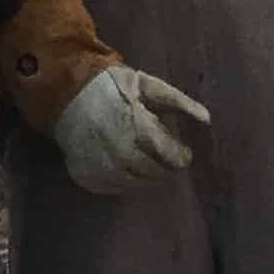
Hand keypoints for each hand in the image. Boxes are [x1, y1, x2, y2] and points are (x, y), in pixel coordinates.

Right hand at [50, 62, 209, 194]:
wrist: (66, 93)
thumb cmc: (112, 87)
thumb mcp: (148, 85)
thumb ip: (178, 101)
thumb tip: (207, 119)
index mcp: (140, 131)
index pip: (174, 158)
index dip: (181, 155)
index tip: (182, 150)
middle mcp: (122, 155)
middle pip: (158, 175)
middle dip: (165, 166)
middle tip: (164, 156)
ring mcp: (103, 169)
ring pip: (138, 185)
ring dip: (147, 175)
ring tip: (145, 158)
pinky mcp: (89, 178)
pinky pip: (116, 188)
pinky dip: (126, 179)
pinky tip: (125, 163)